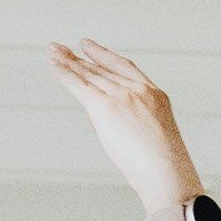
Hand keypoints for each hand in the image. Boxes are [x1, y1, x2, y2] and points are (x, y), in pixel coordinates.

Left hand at [47, 41, 205, 220]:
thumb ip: (119, 120)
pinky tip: (54, 66)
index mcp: (155, 95)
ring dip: (68, 62)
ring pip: (90, 75)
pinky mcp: (106, 106)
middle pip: (102, 69)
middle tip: (61, 48)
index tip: (88, 47)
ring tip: (53, 52)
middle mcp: (139, 90)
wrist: (167, 173)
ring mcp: (123, 96)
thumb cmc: (161, 167)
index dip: (104, 55)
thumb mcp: (147, 135)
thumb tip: (93, 116)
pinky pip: (80, 85)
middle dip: (79, 58)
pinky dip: (65, 74)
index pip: (124, 68)